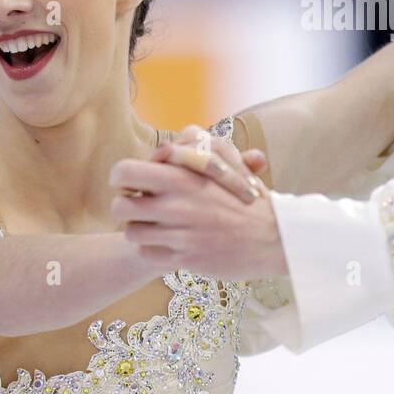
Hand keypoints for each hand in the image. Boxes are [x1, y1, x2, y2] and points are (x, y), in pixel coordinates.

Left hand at [109, 130, 286, 280]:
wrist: (274, 237)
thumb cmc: (248, 197)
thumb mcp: (228, 162)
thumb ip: (200, 146)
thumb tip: (182, 135)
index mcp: (182, 176)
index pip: (124, 172)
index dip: (125, 178)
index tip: (137, 183)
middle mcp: (175, 204)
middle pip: (119, 206)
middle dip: (126, 206)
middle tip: (141, 207)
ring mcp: (179, 233)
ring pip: (131, 232)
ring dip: (140, 230)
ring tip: (157, 227)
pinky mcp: (184, 258)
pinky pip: (147, 254)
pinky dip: (154, 250)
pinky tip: (169, 244)